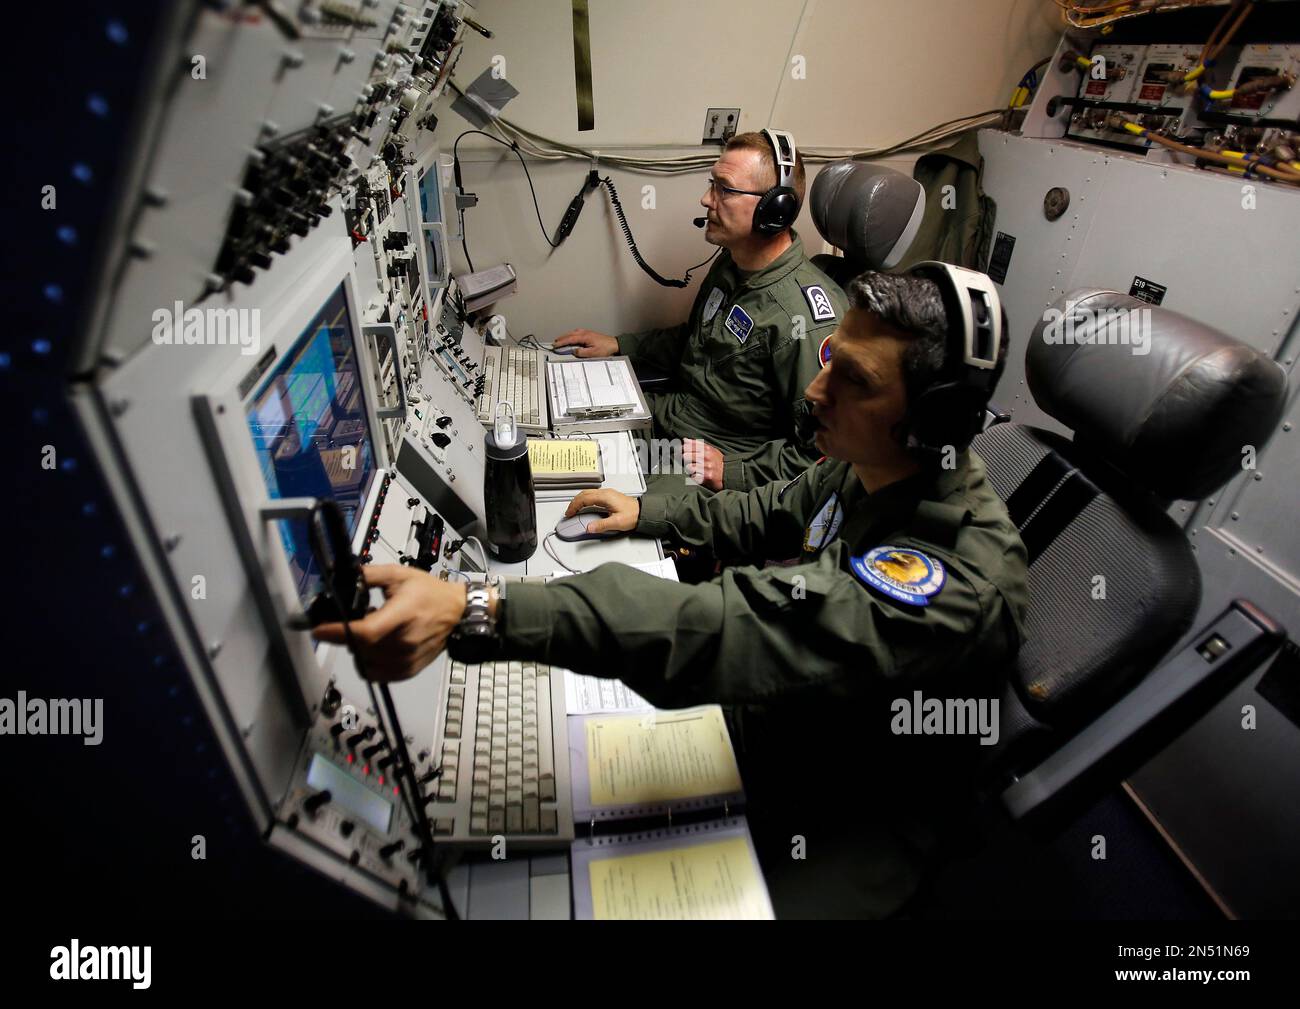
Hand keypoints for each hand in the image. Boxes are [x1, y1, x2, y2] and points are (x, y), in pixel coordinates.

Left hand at [312, 565, 466, 681]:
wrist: (458, 613)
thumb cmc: (431, 593)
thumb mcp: (400, 575)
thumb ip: (370, 575)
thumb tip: (344, 576)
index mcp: (403, 614)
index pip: (365, 632)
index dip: (338, 633)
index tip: (319, 629)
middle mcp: (405, 641)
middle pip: (360, 648)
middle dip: (347, 636)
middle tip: (352, 622)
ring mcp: (407, 659)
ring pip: (364, 663)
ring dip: (358, 650)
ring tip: (370, 634)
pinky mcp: (408, 670)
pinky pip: (376, 674)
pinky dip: (368, 663)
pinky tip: (375, 648)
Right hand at [554, 329, 617, 357]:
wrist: (614, 344)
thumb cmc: (605, 348)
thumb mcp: (593, 353)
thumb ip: (582, 352)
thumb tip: (574, 351)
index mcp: (584, 337)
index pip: (570, 339)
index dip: (561, 342)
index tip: (555, 345)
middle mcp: (585, 333)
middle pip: (570, 334)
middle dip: (561, 338)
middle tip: (555, 342)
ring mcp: (587, 332)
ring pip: (573, 333)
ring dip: (566, 336)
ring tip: (560, 340)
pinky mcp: (589, 334)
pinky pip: (577, 333)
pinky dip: (571, 335)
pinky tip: (570, 337)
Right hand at [564, 488, 639, 534]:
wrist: (643, 512)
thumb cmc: (633, 515)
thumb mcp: (616, 523)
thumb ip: (601, 525)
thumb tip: (589, 527)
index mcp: (605, 497)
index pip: (584, 499)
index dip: (574, 506)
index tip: (569, 513)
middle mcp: (606, 493)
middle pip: (584, 493)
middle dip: (574, 502)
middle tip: (569, 512)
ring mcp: (607, 494)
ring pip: (588, 493)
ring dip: (579, 500)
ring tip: (575, 509)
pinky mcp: (609, 496)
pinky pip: (593, 495)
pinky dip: (585, 500)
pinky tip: (585, 506)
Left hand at [683, 439, 724, 490]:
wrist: (729, 472)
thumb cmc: (717, 460)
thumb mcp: (709, 449)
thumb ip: (697, 444)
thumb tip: (684, 440)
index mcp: (706, 449)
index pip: (687, 446)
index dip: (682, 450)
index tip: (681, 452)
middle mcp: (706, 457)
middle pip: (685, 456)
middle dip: (685, 460)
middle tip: (688, 462)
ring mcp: (706, 467)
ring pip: (688, 467)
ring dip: (689, 470)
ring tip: (694, 470)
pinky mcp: (706, 476)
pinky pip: (693, 477)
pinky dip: (694, 477)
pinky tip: (698, 475)